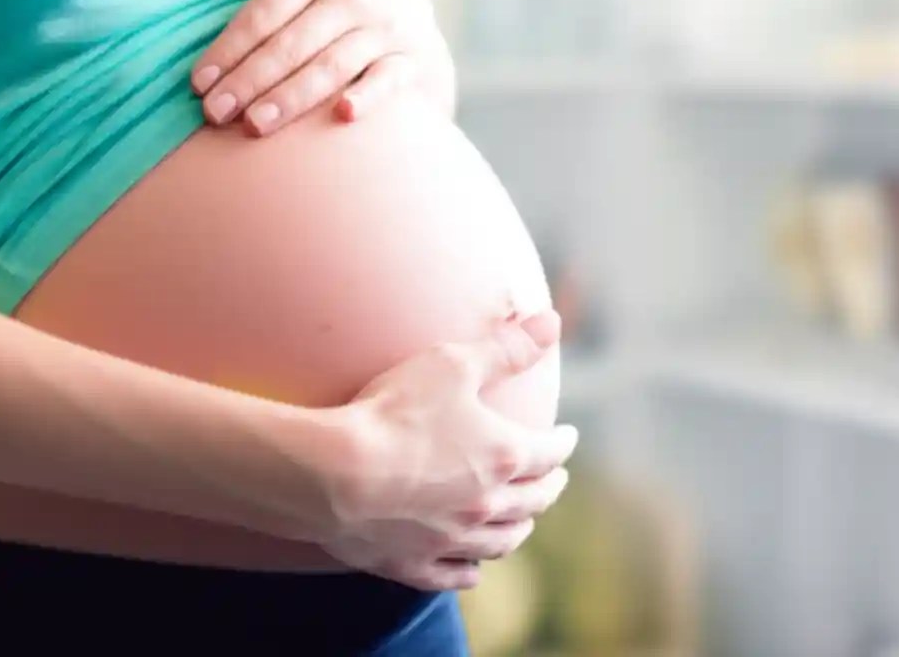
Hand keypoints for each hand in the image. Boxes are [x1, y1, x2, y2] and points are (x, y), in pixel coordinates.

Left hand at [170, 0, 455, 136]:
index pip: (264, 14)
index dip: (230, 49)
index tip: (198, 83)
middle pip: (292, 45)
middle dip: (251, 81)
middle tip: (215, 115)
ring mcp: (382, 27)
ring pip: (331, 67)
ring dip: (292, 98)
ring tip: (255, 126)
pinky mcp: (409, 57)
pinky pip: (388, 80)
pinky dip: (369, 97)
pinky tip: (344, 116)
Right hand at [306, 311, 575, 590]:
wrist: (332, 474)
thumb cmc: (394, 413)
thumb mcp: (453, 364)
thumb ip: (506, 346)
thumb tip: (551, 323)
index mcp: (504, 456)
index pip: (548, 452)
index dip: (561, 443)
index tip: (566, 437)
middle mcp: (487, 505)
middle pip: (532, 501)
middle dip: (548, 487)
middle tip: (553, 478)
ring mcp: (451, 540)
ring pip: (501, 542)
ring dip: (518, 529)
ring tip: (524, 521)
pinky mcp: (413, 563)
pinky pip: (454, 575)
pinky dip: (470, 571)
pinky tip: (474, 570)